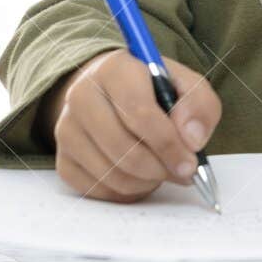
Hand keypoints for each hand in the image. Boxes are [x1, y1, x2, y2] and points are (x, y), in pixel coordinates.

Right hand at [46, 50, 222, 202]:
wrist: (110, 92)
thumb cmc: (152, 90)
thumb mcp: (185, 85)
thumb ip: (199, 106)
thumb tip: (192, 140)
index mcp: (115, 69)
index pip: (139, 112)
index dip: (168, 143)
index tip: (190, 163)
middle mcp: (81, 95)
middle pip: (123, 148)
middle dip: (160, 168)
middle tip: (182, 172)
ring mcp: (67, 128)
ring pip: (111, 174)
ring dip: (146, 181)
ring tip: (162, 169)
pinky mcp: (62, 158)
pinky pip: (97, 189)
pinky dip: (127, 192)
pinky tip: (140, 176)